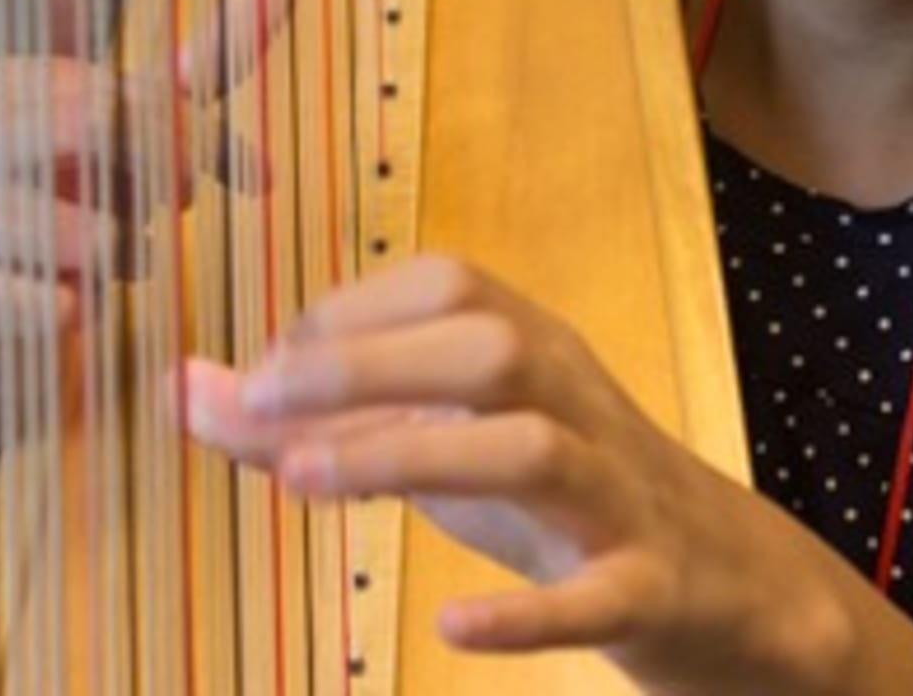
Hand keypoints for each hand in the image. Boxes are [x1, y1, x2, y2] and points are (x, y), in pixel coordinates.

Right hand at [0, 0, 285, 385]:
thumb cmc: (84, 195)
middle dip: (160, 174)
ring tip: (122, 258)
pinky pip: (28, 302)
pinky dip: (70, 310)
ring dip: (122, 254)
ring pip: (73, 229)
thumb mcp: (147, 125)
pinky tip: (75, 306)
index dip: (198, 137)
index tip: (233, 175)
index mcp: (20, 86)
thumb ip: (208, 63)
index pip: (131, 92)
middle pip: (96, 127)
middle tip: (176, 205)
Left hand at [182, 254, 851, 694]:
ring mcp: (618, 497)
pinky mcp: (649, 588)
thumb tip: (186, 388)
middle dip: (367, 363)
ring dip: (416, 457)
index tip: (264, 369)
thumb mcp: (441, 449)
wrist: (726, 584)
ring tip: (306, 485)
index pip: (448, 285)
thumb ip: (317, 425)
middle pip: (489, 345)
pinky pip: (600, 594)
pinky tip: (451, 628)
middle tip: (260, 405)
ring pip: (534, 449)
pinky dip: (528, 614)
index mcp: (535, 350)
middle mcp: (579, 403)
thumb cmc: (557, 500)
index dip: (347, 312)